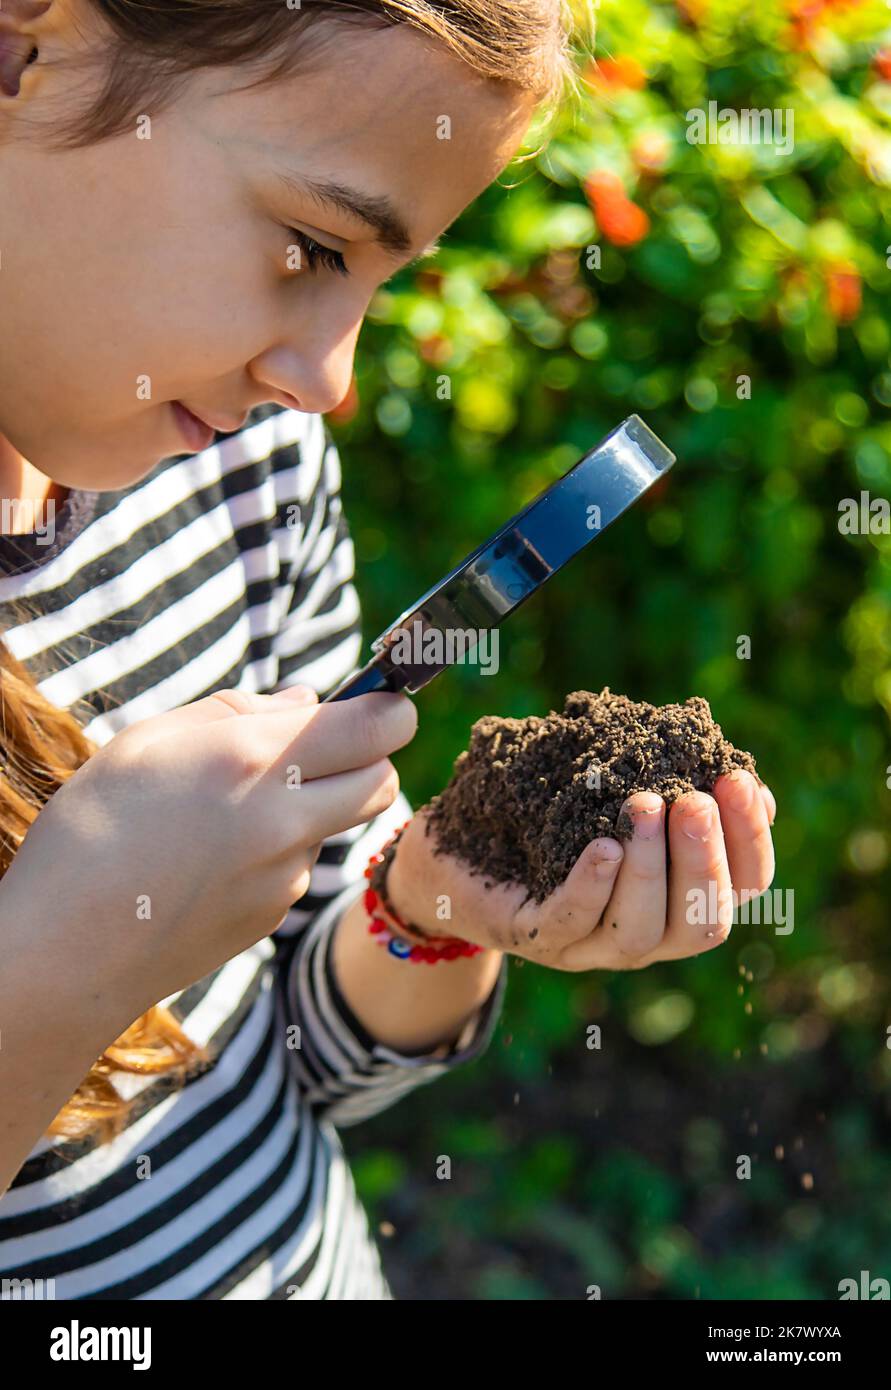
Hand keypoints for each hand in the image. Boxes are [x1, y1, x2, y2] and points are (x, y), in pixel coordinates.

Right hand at [4, 686, 415, 1010]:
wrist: (64, 951)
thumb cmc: (93, 829)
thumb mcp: (148, 740)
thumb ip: (238, 710)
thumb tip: (307, 701)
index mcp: (255, 760)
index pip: (380, 726)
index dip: (388, 707)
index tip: (370, 702)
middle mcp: (286, 820)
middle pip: (384, 780)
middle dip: (368, 758)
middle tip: (318, 749)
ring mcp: (286, 877)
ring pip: (336, 824)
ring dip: (312, 807)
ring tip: (228, 812)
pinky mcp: (274, 917)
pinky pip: (297, 868)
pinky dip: (275, 854)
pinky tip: (210, 861)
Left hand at [386, 771, 775, 971]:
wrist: (458, 847)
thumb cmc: (551, 814)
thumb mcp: (617, 795)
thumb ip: (674, 790)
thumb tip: (742, 778)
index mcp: (679, 898)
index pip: (744, 886)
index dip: (750, 838)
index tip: (738, 780)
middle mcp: (644, 935)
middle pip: (702, 923)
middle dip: (704, 860)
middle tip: (693, 799)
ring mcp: (588, 945)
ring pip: (641, 933)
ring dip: (650, 869)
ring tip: (644, 806)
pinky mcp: (532, 937)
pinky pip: (570, 923)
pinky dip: (592, 888)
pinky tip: (602, 847)